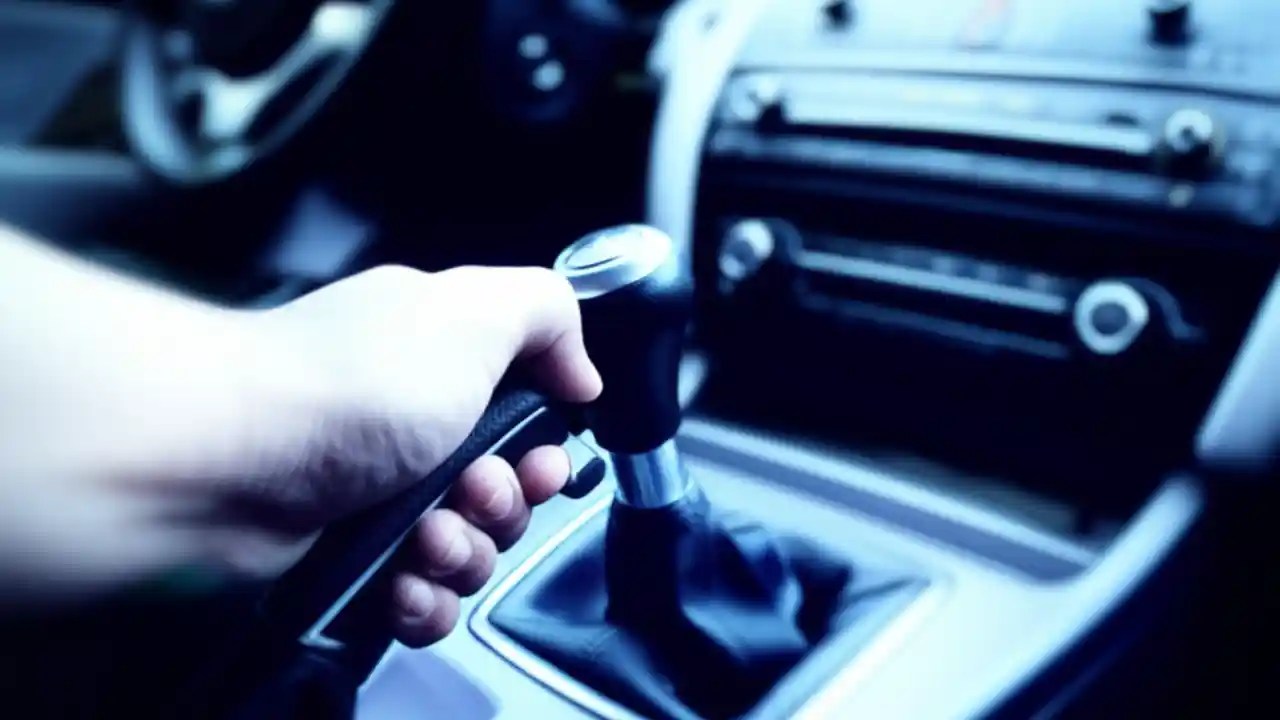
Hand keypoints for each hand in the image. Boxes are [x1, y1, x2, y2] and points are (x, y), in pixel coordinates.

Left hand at [228, 264, 601, 646]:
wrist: (228, 458)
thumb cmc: (342, 382)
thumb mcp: (474, 310)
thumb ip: (548, 312)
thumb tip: (581, 369)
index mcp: (442, 360)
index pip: (528, 414)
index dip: (547, 446)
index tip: (540, 459)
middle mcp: (411, 424)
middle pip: (505, 490)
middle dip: (506, 504)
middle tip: (472, 492)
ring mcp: (378, 492)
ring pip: (470, 549)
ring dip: (465, 553)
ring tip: (426, 535)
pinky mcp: (350, 555)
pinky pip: (421, 596)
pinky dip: (423, 596)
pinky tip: (403, 577)